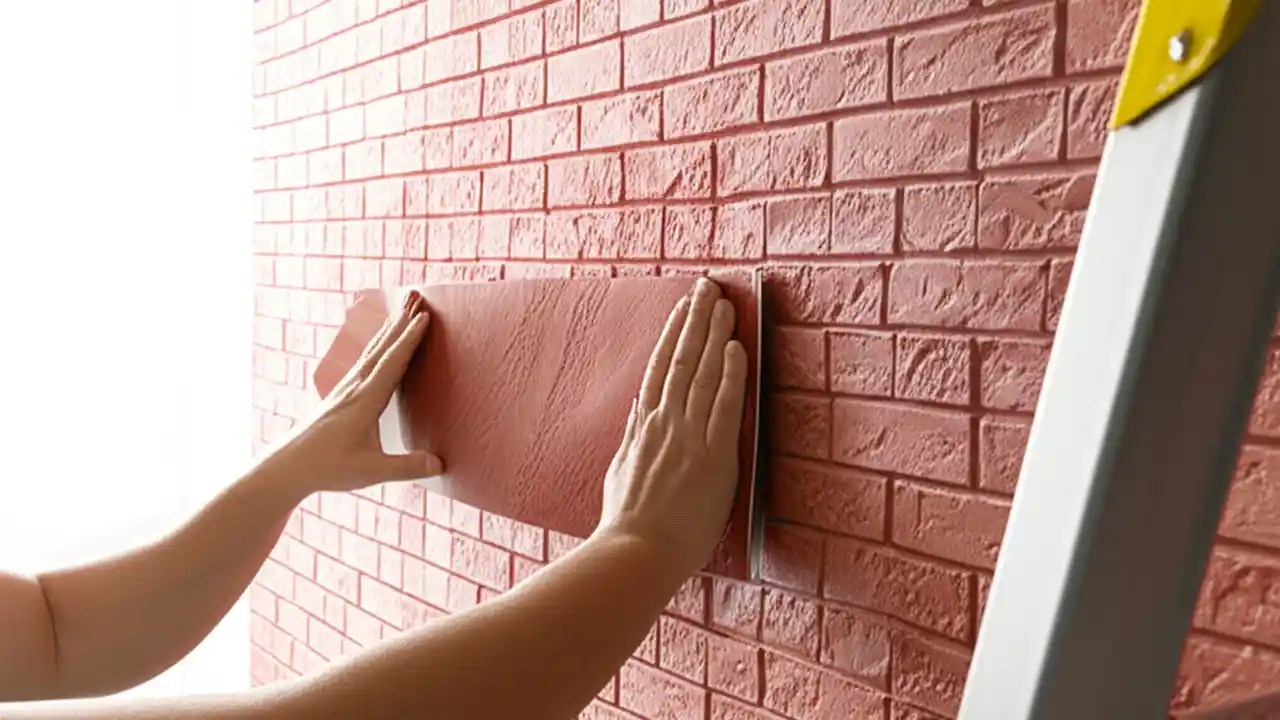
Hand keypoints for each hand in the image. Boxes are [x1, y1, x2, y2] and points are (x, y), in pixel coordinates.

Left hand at [259, 291, 443, 495]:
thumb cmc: (329, 467)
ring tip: (401, 311)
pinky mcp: (339, 395)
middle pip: (382, 347)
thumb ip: (406, 466)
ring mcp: (345, 389)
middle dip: (401, 322)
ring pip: (371, 351)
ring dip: (388, 330)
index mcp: (366, 400)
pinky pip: (363, 361)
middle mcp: (355, 387)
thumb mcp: (371, 471)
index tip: (424, 317)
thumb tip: (439, 463)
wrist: (288, 465)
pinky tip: (377, 345)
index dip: (410, 339)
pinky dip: (376, 346)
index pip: (392, 363)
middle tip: (416, 297)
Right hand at [595, 278, 747, 575]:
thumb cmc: (627, 525)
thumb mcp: (620, 472)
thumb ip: (633, 439)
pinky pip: (722, 405)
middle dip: (694, 319)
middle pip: (680, 359)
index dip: (673, 334)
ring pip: (700, 372)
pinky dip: (728, 374)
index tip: (683, 308)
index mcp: (642, 428)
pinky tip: (736, 347)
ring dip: (713, 334)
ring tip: (723, 303)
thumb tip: (639, 410)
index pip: (659, 369)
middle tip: (706, 286)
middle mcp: (663, 424)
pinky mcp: (712, 457)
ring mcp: (687, 437)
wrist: (636, 554)